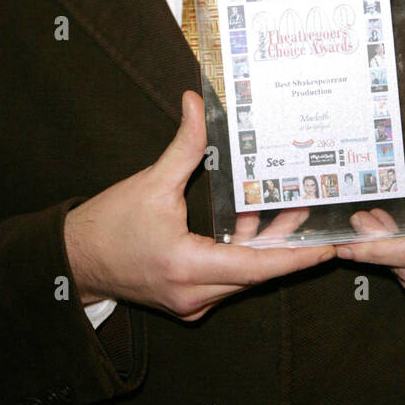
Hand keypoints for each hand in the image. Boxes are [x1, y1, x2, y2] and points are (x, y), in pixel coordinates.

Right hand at [63, 90, 335, 320]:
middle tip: (317, 215)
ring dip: (265, 246)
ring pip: (243, 276)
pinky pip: (226, 278)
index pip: (256, 267)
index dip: (296, 256)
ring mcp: (191, 301)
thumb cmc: (109, 224)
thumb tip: (197, 103)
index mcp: (187, 266)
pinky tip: (251, 223)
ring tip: (290, 210)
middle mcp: (195, 293)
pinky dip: (241, 253)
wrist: (75, 260)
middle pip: (256, 273)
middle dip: (288, 244)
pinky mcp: (187, 299)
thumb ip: (183, 146)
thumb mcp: (150, 183)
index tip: (329, 249)